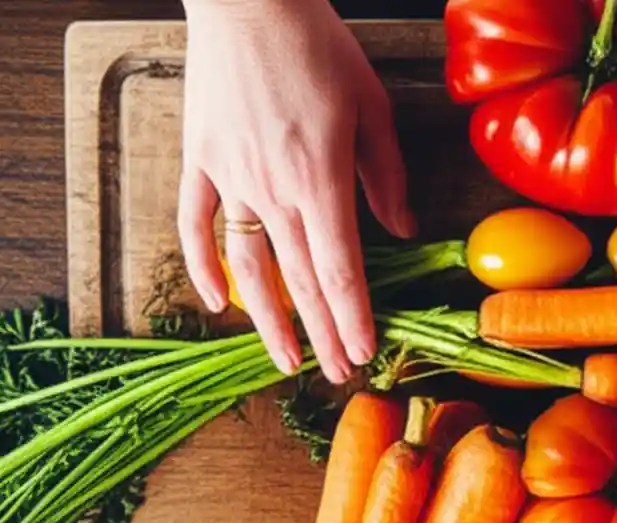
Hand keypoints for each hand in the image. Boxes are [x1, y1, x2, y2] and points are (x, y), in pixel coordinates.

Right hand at [178, 0, 415, 382]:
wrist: (248, 0)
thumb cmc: (318, 47)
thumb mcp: (372, 107)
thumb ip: (386, 176)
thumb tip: (403, 229)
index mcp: (320, 180)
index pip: (340, 269)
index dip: (353, 317)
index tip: (365, 354)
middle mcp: (272, 190)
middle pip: (300, 280)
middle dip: (323, 333)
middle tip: (337, 372)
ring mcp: (229, 178)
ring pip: (248, 267)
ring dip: (268, 320)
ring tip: (285, 360)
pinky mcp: (200, 161)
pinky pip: (195, 226)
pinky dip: (203, 267)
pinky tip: (216, 303)